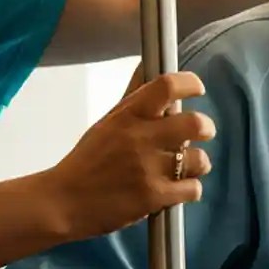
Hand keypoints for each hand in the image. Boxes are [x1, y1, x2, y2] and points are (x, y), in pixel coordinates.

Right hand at [45, 72, 214, 240]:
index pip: (167, 85)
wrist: (63, 202)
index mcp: (127, 115)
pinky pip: (193, 189)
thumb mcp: (106, 122)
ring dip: (197, 163)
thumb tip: (147, 66)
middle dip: (205, 127)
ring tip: (184, 168)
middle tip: (202, 132)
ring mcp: (148, 169)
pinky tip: (177, 189)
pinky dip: (189, 189)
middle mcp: (140, 138)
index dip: (190, 83)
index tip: (197, 88)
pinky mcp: (154, 197)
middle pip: (195, 123)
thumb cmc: (86, 161)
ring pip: (198, 159)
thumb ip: (133, 98)